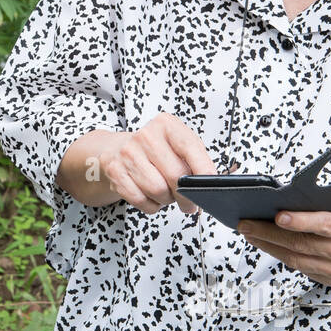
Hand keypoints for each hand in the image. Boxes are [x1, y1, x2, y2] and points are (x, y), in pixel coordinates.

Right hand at [100, 113, 218, 214]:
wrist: (116, 149)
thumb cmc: (154, 150)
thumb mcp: (177, 144)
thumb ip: (196, 159)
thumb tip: (215, 181)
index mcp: (166, 125)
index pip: (190, 148)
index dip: (203, 171)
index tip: (210, 186)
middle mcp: (146, 136)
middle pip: (175, 175)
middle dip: (186, 195)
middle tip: (190, 202)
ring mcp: (128, 153)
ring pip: (158, 190)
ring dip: (166, 199)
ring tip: (167, 194)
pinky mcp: (115, 171)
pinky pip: (140, 199)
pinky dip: (151, 205)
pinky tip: (152, 197)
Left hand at [236, 201, 330, 286]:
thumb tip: (298, 190)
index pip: (325, 225)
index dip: (300, 221)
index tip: (278, 216)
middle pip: (301, 245)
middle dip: (268, 233)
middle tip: (245, 223)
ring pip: (296, 259)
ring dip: (269, 246)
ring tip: (249, 233)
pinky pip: (302, 268)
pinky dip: (283, 256)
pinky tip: (268, 245)